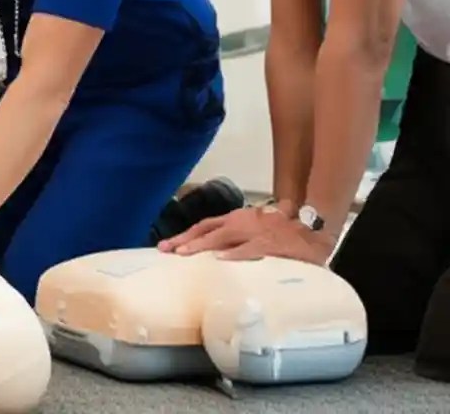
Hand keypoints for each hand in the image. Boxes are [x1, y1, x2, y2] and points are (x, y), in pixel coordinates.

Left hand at [160, 205, 334, 264]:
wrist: (315, 225)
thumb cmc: (283, 231)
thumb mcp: (255, 230)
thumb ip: (236, 241)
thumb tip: (214, 258)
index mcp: (237, 220)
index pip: (205, 226)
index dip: (185, 235)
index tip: (166, 247)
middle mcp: (242, 222)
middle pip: (207, 230)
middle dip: (184, 240)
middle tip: (165, 250)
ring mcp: (257, 232)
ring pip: (223, 236)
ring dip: (202, 244)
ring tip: (184, 254)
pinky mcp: (273, 244)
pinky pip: (251, 248)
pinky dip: (236, 253)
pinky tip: (221, 260)